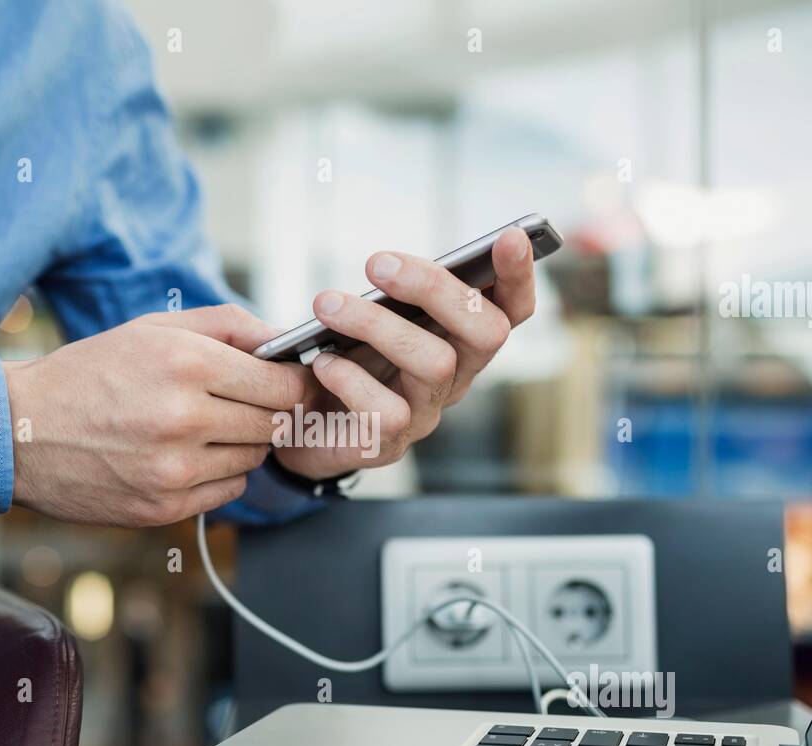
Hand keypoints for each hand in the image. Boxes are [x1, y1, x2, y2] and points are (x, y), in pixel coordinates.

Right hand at [5, 305, 307, 525]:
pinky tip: (185, 454)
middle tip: (246, 401)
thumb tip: (287, 340)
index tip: (292, 380)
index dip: (297, 381)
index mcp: (187, 363)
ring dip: (243, 442)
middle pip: (276, 423)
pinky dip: (219, 472)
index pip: (285, 384)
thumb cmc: (92, 372)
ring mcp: (175, 469)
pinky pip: (229, 489)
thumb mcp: (154, 329)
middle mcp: (185, 418)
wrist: (21, 432)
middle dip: (270, 410)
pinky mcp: (165, 507)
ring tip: (203, 425)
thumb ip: (228, 326)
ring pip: (255, 457)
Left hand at [272, 227, 536, 479]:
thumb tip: (381, 267)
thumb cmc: (339, 356)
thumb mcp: (362, 317)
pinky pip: (387, 412)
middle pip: (486, 332)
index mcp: (458, 339)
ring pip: (435, 363)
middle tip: (377, 263)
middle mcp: (455, 376)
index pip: (509, 309)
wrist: (293, 421)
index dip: (518, 275)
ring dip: (377, 325)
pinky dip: (351, 379)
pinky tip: (321, 362)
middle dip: (437, 288)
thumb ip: (382, 293)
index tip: (509, 235)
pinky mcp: (389, 443)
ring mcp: (426, 412)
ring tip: (327, 305)